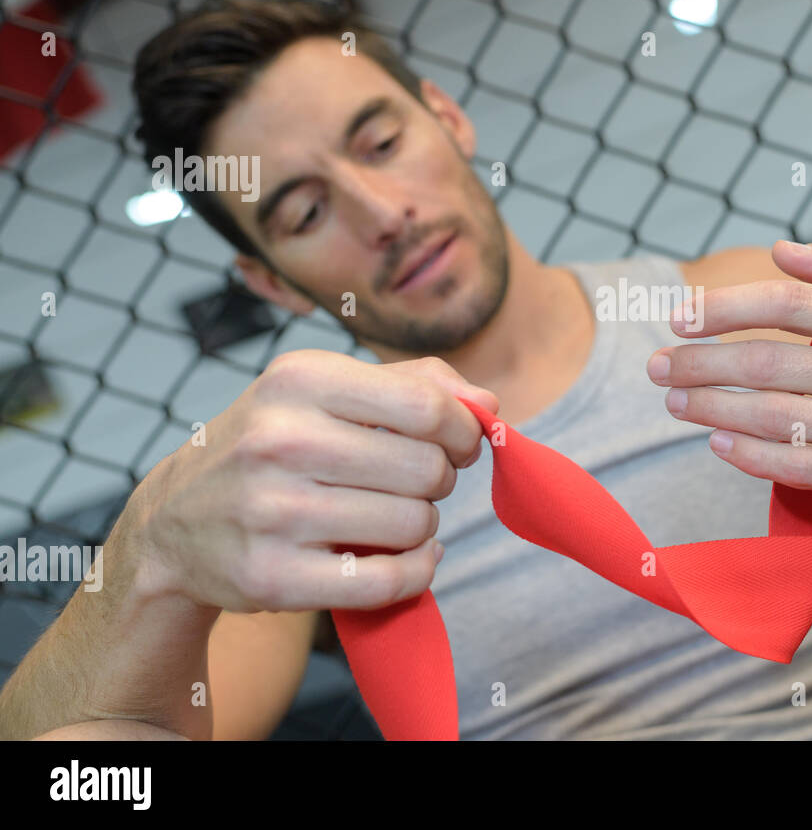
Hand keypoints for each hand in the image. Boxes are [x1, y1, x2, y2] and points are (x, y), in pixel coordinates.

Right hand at [132, 350, 498, 612]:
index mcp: (299, 380)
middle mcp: (279, 440)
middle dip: (437, 480)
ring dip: (421, 526)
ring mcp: (272, 512)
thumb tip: (487, 401)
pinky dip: (415, 572)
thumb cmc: (272, 444)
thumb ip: (413, 383)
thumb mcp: (324, 390)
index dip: (463, 431)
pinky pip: (391, 581)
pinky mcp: (273, 578)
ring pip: (414, 524)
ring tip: (390, 517)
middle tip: (412, 484)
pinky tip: (403, 559)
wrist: (174, 522)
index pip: (427, 407)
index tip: (460, 443)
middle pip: (427, 469)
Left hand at [647, 239, 811, 504]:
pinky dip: (748, 456)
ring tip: (674, 400)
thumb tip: (782, 250)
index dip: (727, 307)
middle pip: (769, 363)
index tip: (679, 317)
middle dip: (701, 364)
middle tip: (658, 366)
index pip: (789, 304)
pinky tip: (716, 441)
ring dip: (711, 408)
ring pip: (773, 416)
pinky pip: (795, 466)